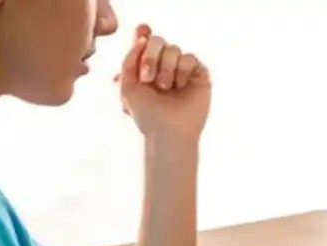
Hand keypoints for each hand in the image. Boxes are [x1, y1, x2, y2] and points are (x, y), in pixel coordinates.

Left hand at [116, 24, 210, 144]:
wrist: (167, 132)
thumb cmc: (146, 114)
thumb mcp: (127, 86)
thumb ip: (128, 60)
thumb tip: (142, 36)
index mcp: (146, 67)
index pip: (144, 41)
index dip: (142, 33)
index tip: (141, 32)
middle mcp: (164, 66)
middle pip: (158, 40)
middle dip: (150, 57)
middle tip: (147, 79)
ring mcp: (182, 70)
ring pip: (174, 49)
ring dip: (166, 68)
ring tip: (165, 88)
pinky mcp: (199, 75)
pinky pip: (190, 57)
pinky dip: (182, 71)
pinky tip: (180, 87)